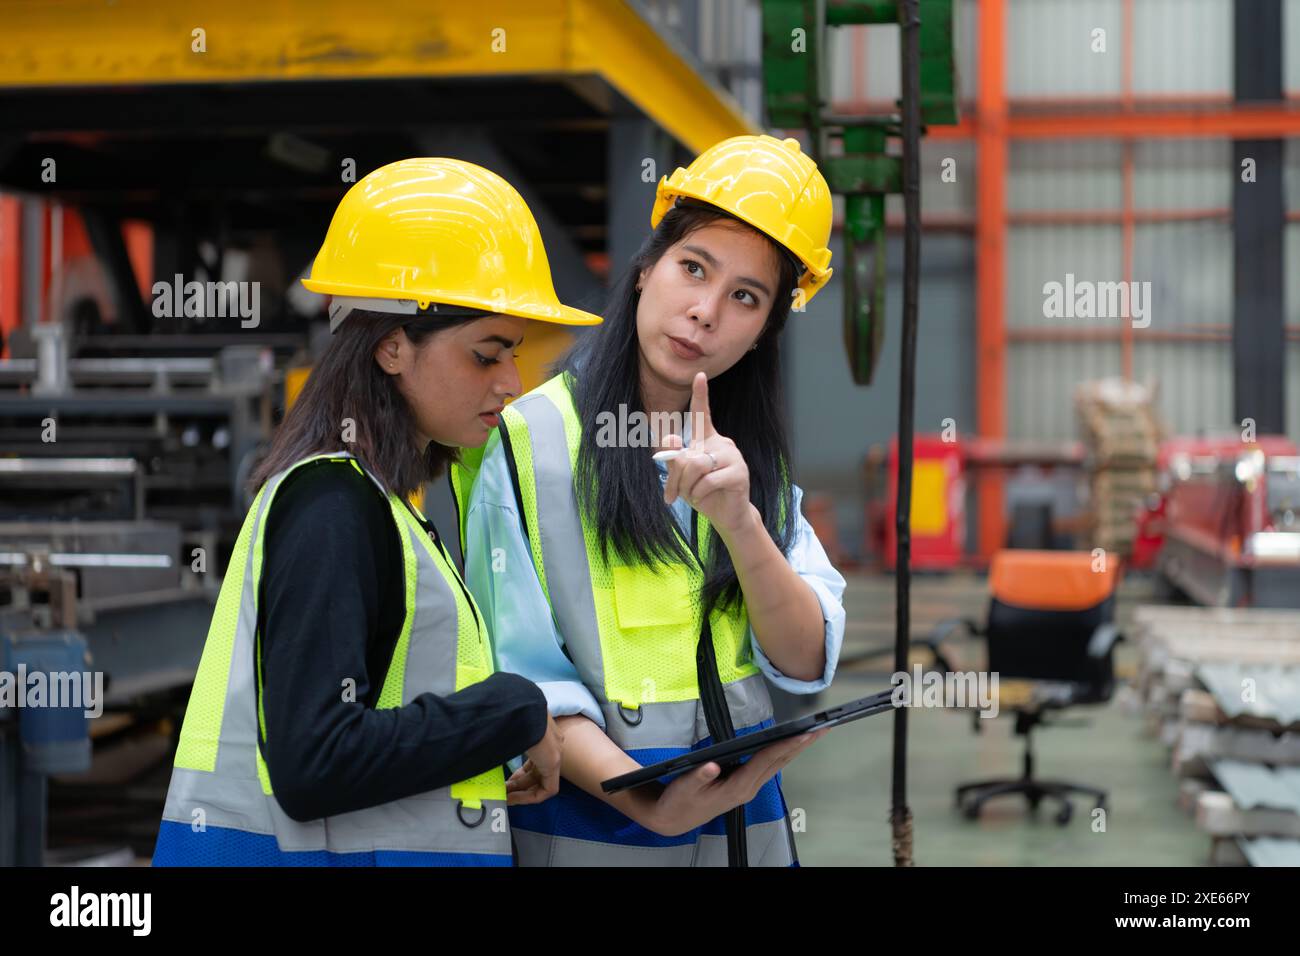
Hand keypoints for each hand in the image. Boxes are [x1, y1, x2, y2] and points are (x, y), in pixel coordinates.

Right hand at [506, 713, 563, 804]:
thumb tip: (478, 742)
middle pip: (536, 771)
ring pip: (541, 781)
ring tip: (504, 798)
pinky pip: (547, 789)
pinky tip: (514, 799)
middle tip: (502, 791)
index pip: (534, 758)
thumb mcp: (503, 729)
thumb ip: (499, 739)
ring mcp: (554, 753)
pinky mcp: (554, 763)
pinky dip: (530, 797)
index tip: (505, 780)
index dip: (519, 773)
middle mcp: (550, 743)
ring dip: (522, 792)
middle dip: (518, 784)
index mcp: (540, 733)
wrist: (520, 709)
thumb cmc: (507, 715)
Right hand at [641, 730, 825, 836]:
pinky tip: (790, 745)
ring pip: (777, 764)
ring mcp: (748, 788)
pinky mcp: (745, 785)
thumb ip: (699, 776)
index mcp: (737, 787)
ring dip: (795, 749)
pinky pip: (769, 766)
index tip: (803, 734)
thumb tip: (711, 765)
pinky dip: (782, 753)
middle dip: (800, 745)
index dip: (785, 745)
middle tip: (821, 729)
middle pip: (779, 762)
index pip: (766, 761)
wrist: (673, 818)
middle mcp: (748, 788)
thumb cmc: (679, 800)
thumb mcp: (685, 787)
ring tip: (813, 734)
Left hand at [662, 372, 754, 535]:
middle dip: (676, 478)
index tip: (699, 375)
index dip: (700, 395)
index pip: (703, 414)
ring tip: (692, 495)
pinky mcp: (739, 474)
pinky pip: (708, 480)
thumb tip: (670, 438)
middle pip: (689, 454)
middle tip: (675, 493)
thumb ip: (675, 459)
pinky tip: (704, 498)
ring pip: (697, 466)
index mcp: (709, 440)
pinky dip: (699, 493)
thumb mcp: (683, 478)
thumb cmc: (704, 493)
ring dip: (687, 486)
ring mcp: (734, 457)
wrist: (727, 515)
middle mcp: (723, 444)